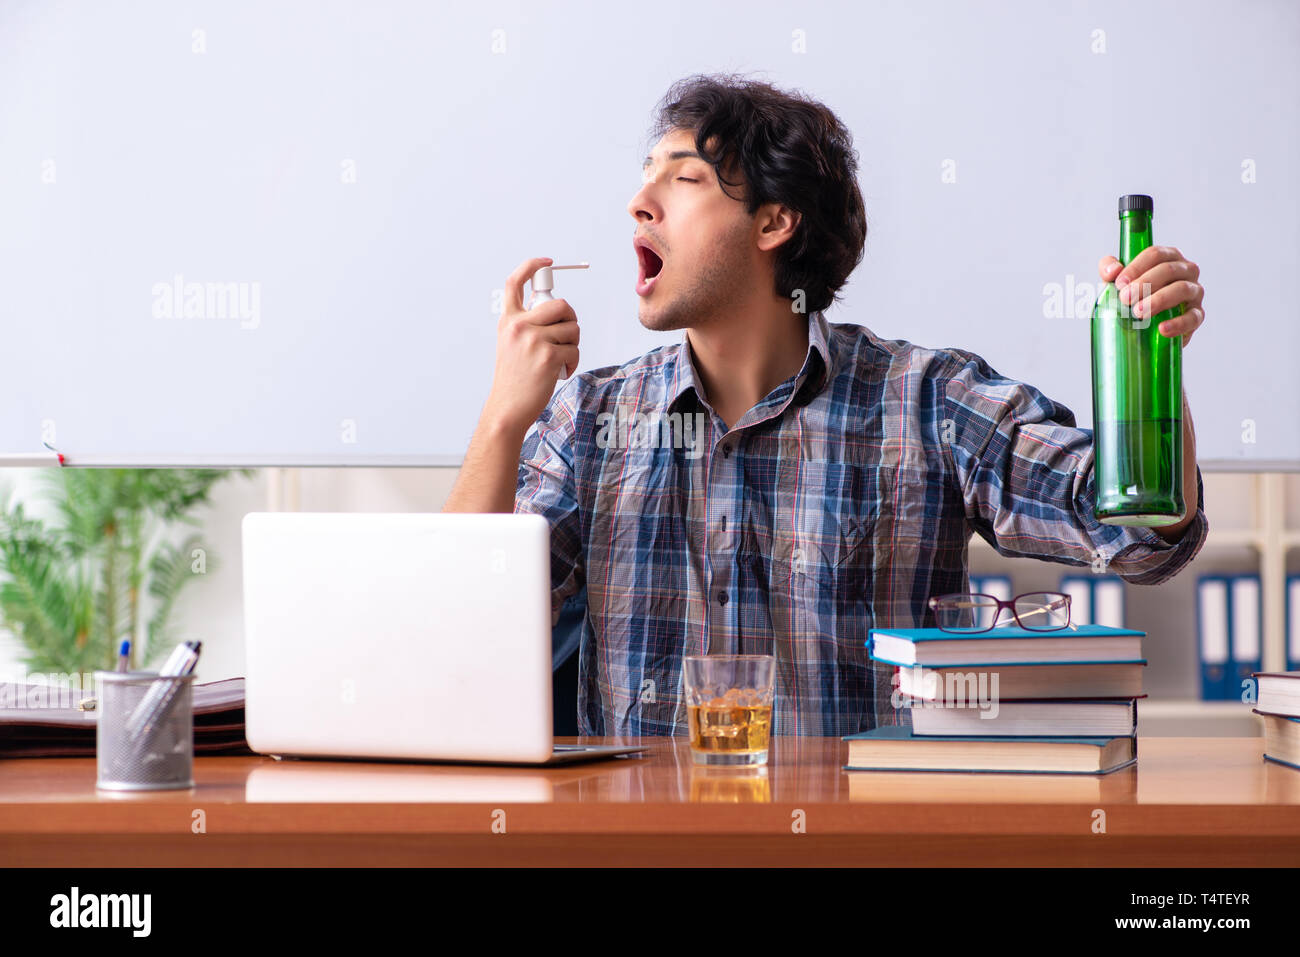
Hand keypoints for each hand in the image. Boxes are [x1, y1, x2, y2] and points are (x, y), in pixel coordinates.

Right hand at [482, 257, 580, 434]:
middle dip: (570, 319)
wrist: (508, 408)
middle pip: (561, 304)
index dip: (532, 266)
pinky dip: (573, 362)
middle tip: (566, 335)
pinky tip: (560, 372)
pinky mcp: (548, 356)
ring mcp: (533, 340)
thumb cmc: (514, 378)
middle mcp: (519, 326)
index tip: (547, 262)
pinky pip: (574, 349)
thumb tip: (555, 309)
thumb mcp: (510, 344)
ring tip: (559, 359)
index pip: (515, 282)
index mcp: (508, 320)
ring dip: (572, 344)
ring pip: (572, 328)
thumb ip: (526, 324)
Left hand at [1098, 247, 1204, 346]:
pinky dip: (1178, 323)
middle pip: (1168, 270)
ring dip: (1159, 300)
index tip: (1119, 284)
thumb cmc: (1133, 296)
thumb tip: (1113, 271)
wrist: (1145, 325)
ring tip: (1138, 312)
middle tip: (1125, 299)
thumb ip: (1109, 269)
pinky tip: (1162, 329)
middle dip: (1145, 284)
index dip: (1136, 267)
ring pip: (1181, 289)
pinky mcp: (1198, 314)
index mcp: (1168, 257)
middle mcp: (1186, 270)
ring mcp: (1194, 291)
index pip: (1155, 254)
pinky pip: (1193, 317)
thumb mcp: (1118, 281)